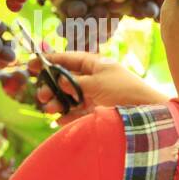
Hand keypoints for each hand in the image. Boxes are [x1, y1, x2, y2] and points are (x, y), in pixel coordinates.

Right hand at [36, 51, 167, 121]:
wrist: (146, 113)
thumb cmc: (124, 91)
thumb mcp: (96, 83)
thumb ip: (75, 82)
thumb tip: (59, 80)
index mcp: (96, 65)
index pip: (69, 59)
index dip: (51, 61)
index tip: (33, 64)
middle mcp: (94, 79)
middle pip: (66, 80)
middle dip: (52, 86)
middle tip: (41, 94)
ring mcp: (96, 96)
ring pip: (70, 98)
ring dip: (58, 102)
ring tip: (50, 109)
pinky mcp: (98, 113)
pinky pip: (77, 113)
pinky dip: (67, 116)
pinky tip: (59, 120)